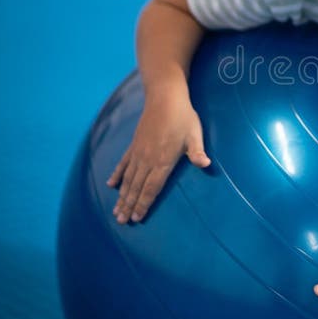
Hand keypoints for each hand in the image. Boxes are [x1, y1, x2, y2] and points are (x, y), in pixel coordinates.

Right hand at [106, 90, 209, 223]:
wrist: (165, 97)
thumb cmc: (183, 117)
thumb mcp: (195, 135)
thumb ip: (197, 152)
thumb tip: (206, 165)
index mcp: (163, 161)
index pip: (152, 188)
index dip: (144, 203)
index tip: (137, 217)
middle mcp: (147, 160)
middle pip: (136, 187)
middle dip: (129, 205)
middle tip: (121, 221)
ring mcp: (138, 152)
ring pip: (128, 178)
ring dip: (121, 195)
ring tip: (115, 210)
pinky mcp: (134, 144)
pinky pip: (123, 163)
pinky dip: (117, 174)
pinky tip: (111, 184)